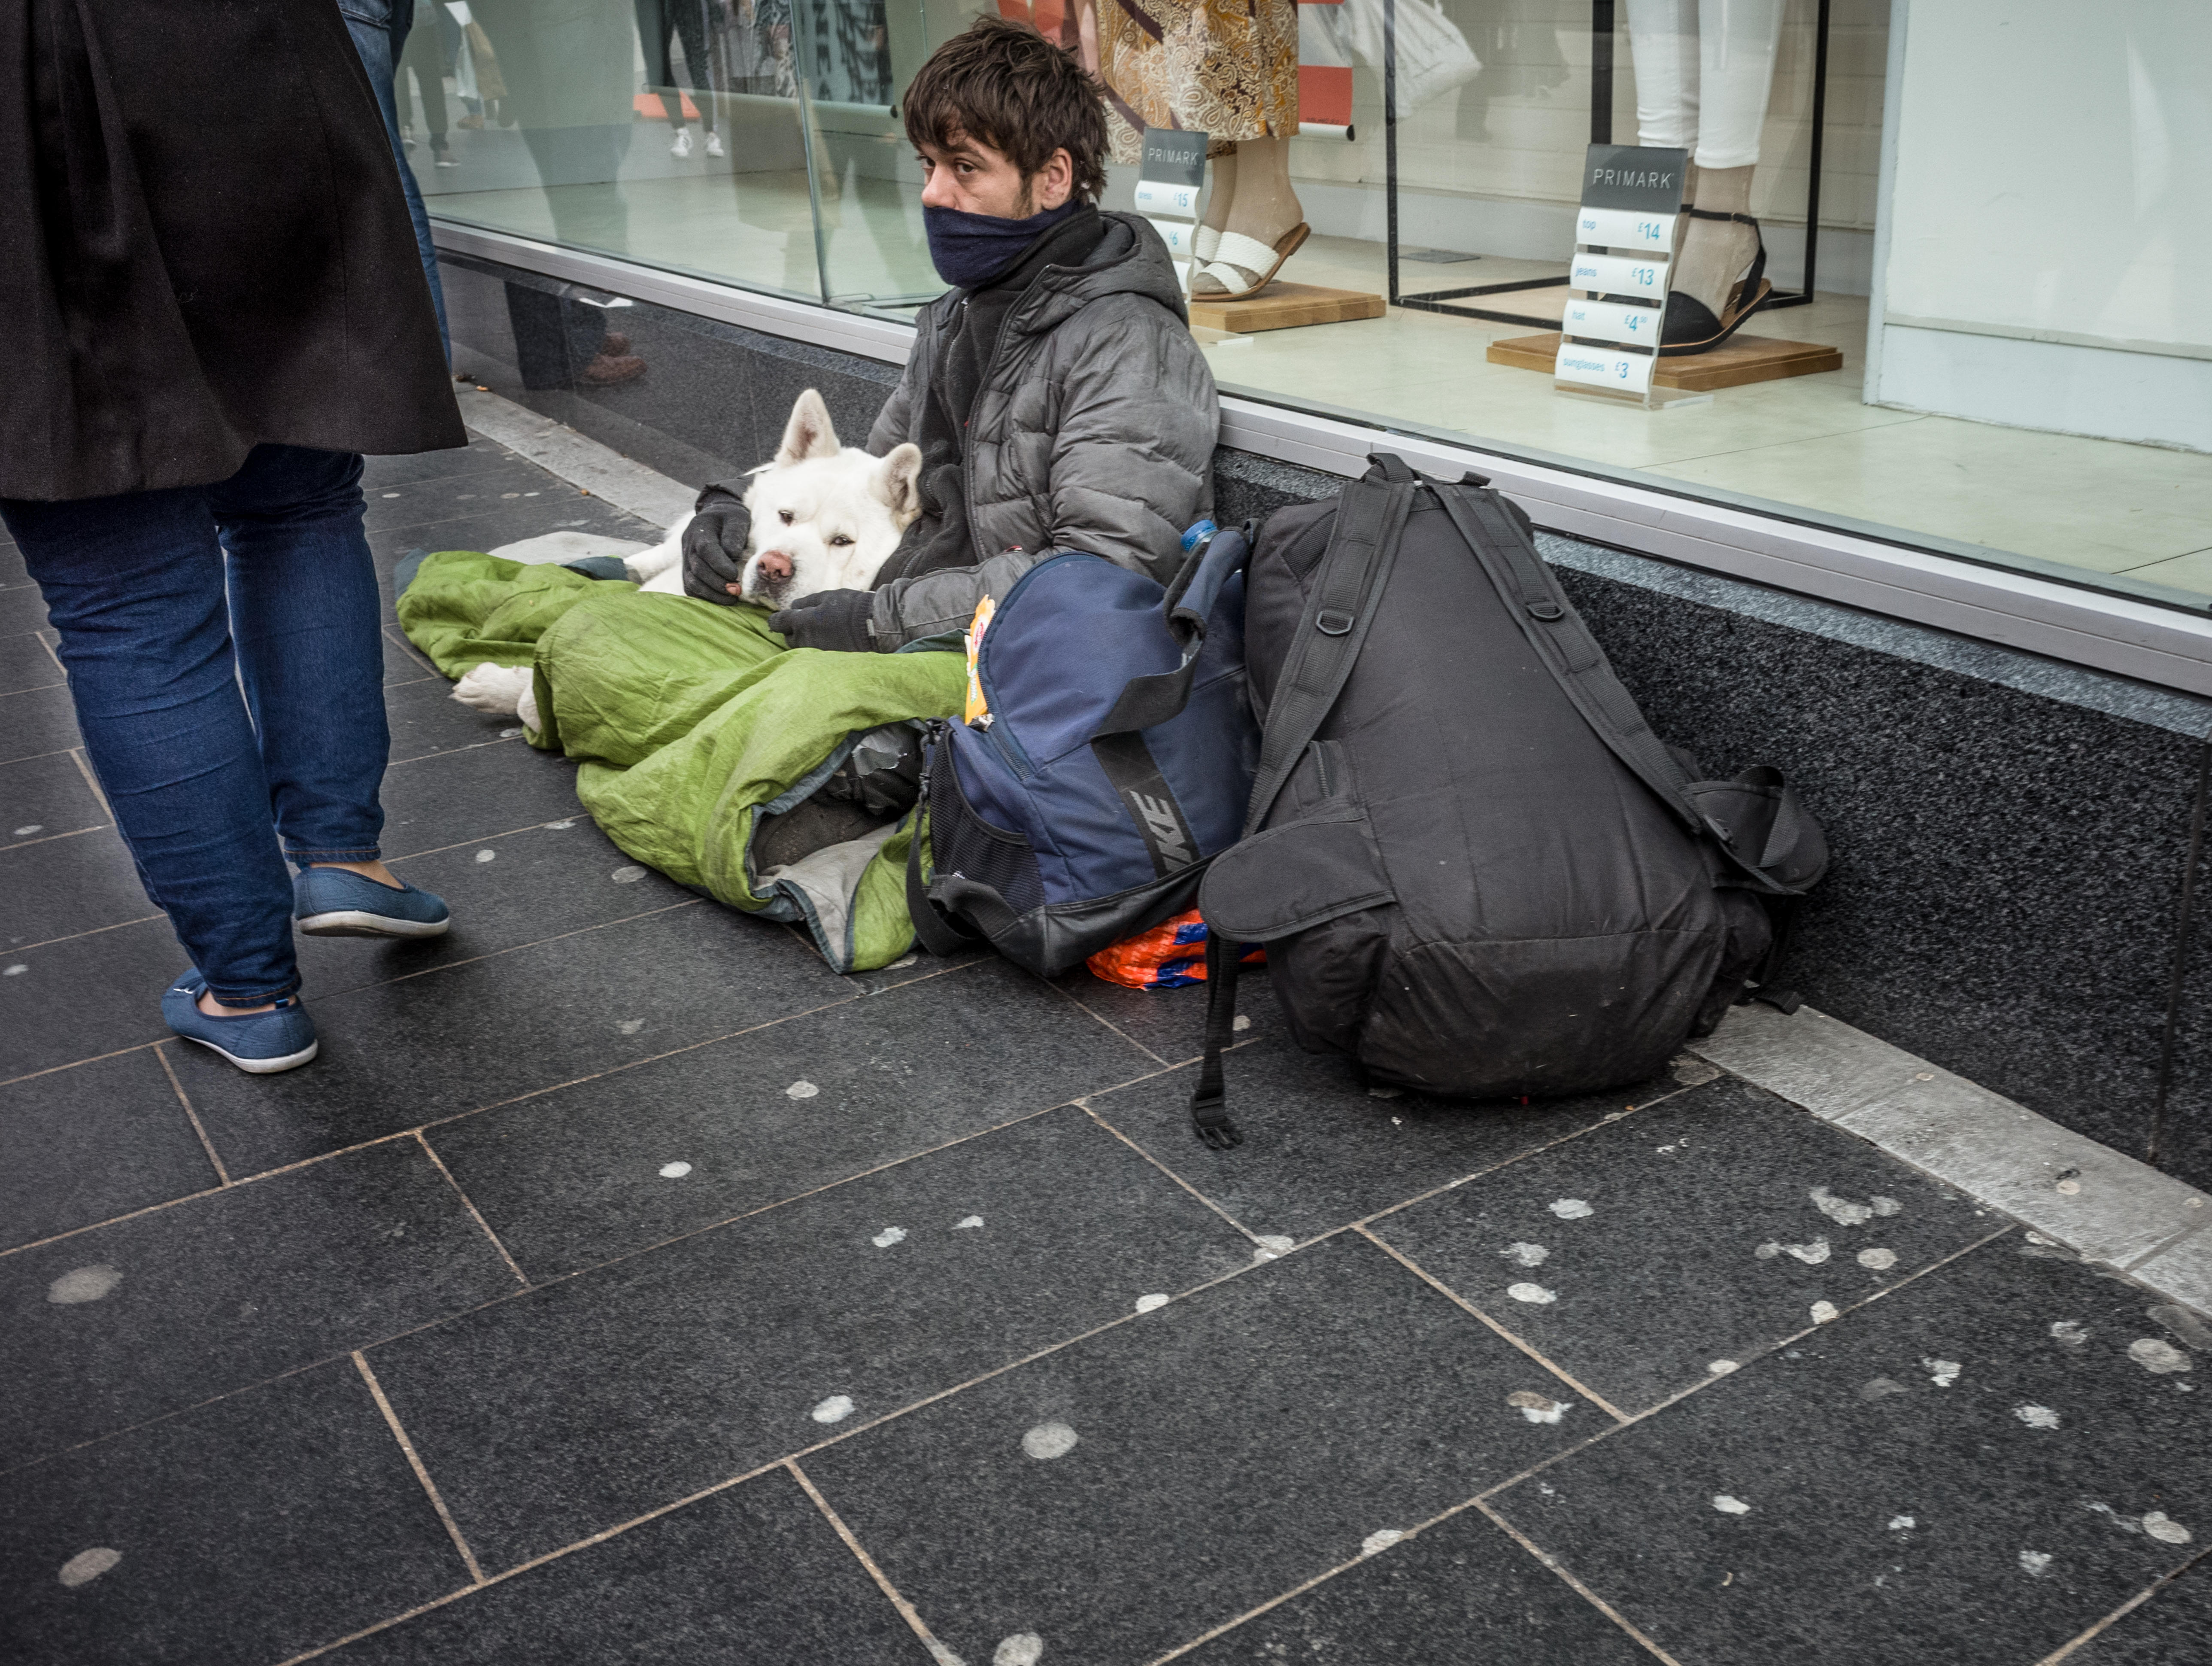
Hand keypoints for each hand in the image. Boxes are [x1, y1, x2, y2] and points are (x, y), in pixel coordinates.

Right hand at [681, 483, 751, 603]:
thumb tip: (732, 554)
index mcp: (701, 528)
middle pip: (697, 568)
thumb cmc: (730, 518)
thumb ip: (734, 534)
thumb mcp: (737, 518)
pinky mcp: (687, 569)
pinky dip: (704, 596)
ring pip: (691, 581)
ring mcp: (685, 557)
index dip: (719, 564)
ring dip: (711, 593)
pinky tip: (720, 599)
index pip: (706, 549)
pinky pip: (690, 587)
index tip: (735, 575)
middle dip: (718, 583)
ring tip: (731, 598)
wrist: (716, 516)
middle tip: (737, 590)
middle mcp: (689, 544)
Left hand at [768, 589, 876, 652]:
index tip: (777, 618)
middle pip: (787, 638)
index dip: (775, 619)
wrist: (873, 625)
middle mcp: (805, 639)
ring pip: (799, 647)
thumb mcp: (826, 596)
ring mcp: (816, 651)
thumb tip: (793, 607)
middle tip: (800, 622)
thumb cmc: (849, 606)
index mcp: (802, 622)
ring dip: (801, 639)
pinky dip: (814, 646)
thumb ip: (805, 602)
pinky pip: (812, 653)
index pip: (777, 623)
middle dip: (790, 630)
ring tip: (814, 631)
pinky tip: (824, 639)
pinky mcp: (826, 658)